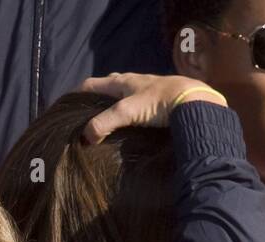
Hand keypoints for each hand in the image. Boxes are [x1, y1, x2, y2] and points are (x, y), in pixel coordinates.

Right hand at [78, 73, 225, 143]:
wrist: (195, 103)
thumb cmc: (158, 103)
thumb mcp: (127, 112)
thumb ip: (104, 123)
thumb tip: (86, 137)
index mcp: (122, 82)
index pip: (92, 84)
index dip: (78, 94)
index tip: (69, 108)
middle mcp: (135, 82)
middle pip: (109, 86)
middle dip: (98, 98)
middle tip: (90, 115)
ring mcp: (150, 91)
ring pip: (127, 94)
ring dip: (117, 104)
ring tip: (111, 121)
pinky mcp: (162, 101)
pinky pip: (142, 104)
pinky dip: (133, 111)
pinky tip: (135, 123)